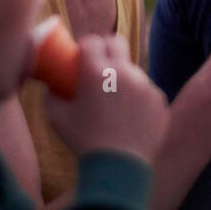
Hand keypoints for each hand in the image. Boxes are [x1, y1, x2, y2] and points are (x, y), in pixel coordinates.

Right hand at [46, 34, 168, 165]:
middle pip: (116, 42)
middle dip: (107, 48)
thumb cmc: (83, 142)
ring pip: (133, 70)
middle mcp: (122, 72)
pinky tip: (131, 117)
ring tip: (116, 102)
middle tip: (101, 64)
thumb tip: (51, 85)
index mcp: (95, 72)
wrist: (118, 168)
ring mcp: (145, 85)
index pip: (91, 41)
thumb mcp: (56, 118)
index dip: (86, 47)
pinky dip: (139, 99)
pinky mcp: (159, 99)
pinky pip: (147, 91)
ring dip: (123, 78)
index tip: (83, 56)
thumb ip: (51, 96)